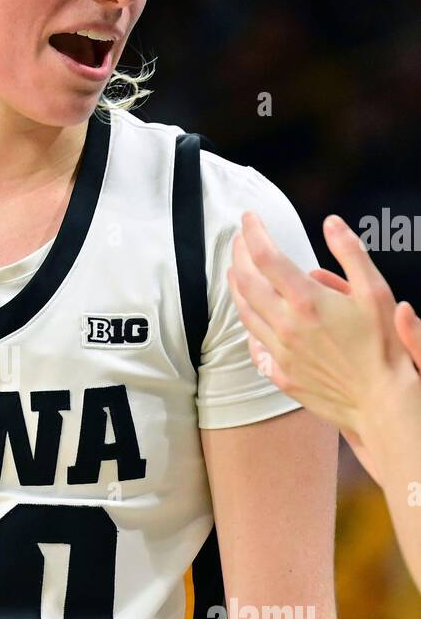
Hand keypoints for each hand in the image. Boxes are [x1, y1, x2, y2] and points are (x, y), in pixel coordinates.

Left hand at [228, 213, 415, 455]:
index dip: (253, 232)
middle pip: (247, 281)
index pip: (266, 256)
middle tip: (238, 239)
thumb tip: (331, 222)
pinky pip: (255, 345)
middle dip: (239, 255)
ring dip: (236, 287)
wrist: (381, 401)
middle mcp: (285, 325)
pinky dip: (248, 324)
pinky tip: (250, 316)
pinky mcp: (280, 373)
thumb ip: (351, 253)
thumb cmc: (384, 346)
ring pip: (245, 313)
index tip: (248, 217)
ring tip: (234, 270)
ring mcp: (280, 351)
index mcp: (306, 300)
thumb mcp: (376, 291)